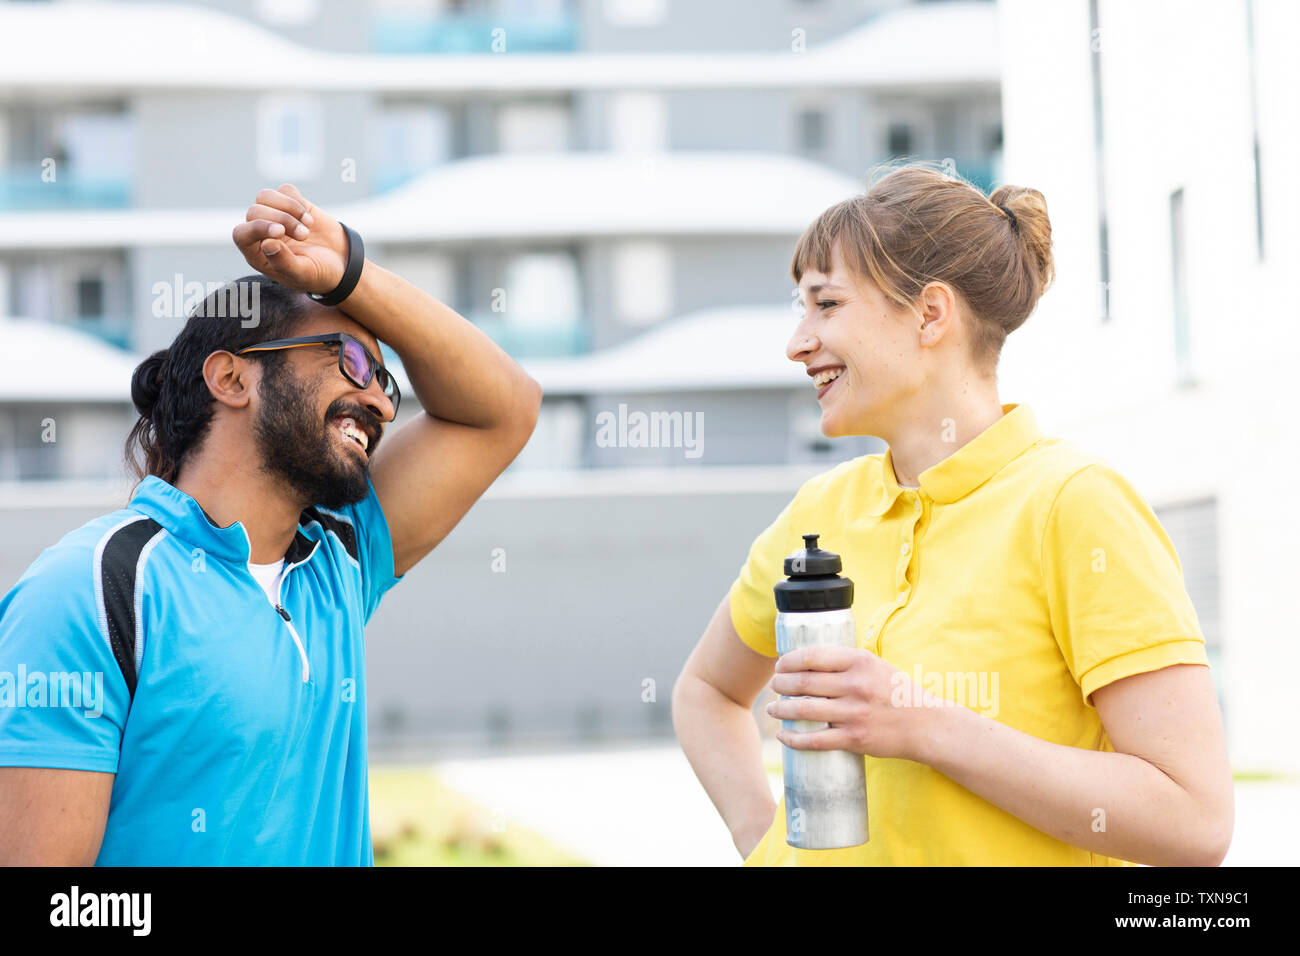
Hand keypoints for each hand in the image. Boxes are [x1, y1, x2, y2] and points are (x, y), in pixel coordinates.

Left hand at [231, 184, 347, 295]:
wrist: (342, 262)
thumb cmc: (319, 274)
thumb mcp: (304, 274)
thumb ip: (283, 262)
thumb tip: (266, 243)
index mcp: (258, 254)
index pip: (241, 234)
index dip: (257, 228)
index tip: (281, 232)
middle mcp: (261, 233)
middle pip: (254, 212)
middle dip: (282, 220)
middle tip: (304, 236)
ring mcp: (275, 216)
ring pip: (265, 196)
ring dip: (289, 208)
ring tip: (307, 226)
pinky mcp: (291, 204)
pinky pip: (285, 190)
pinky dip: (298, 202)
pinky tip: (309, 219)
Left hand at [765, 645, 938, 760]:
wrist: (925, 725)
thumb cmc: (897, 692)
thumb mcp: (875, 665)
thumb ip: (846, 662)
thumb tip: (808, 659)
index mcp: (859, 661)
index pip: (811, 656)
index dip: (788, 661)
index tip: (780, 665)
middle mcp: (855, 685)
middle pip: (802, 682)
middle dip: (780, 684)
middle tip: (774, 686)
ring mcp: (854, 713)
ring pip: (803, 710)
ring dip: (780, 710)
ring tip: (772, 710)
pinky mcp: (854, 738)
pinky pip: (814, 740)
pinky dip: (793, 739)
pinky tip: (783, 736)